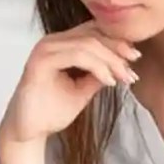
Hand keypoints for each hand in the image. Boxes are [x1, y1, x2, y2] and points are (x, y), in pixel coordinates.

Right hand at [0, 21, 139, 148]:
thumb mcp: (84, 89)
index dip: (118, 43)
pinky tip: (108, 81)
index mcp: (61, 44)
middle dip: (118, 52)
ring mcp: (45, 49)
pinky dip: (97, 67)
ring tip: (123, 78)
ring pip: (88, 43)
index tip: (136, 59)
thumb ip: (100, 73)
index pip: (94, 32)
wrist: (27, 131)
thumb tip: (124, 64)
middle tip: (132, 71)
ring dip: (110, 61)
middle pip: (94, 34)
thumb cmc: (50, 111)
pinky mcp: (40, 61)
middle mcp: (52, 42)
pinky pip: (76, 55)